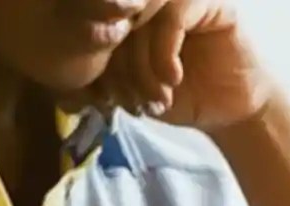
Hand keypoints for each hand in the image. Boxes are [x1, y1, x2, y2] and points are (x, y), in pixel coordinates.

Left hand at [69, 0, 273, 129]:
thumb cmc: (176, 96)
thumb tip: (63, 89)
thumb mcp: (129, 86)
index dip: (95, 53)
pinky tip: (173, 79)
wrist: (226, 110)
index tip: (103, 91)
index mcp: (125, 11)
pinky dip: (165, 52)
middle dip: (120, 64)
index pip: (94, 19)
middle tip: (131, 100)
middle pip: (115, 14)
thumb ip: (103, 73)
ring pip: (143, 14)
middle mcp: (150, 0)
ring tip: (156, 95)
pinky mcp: (209, 2)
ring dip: (143, 61)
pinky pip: (174, 16)